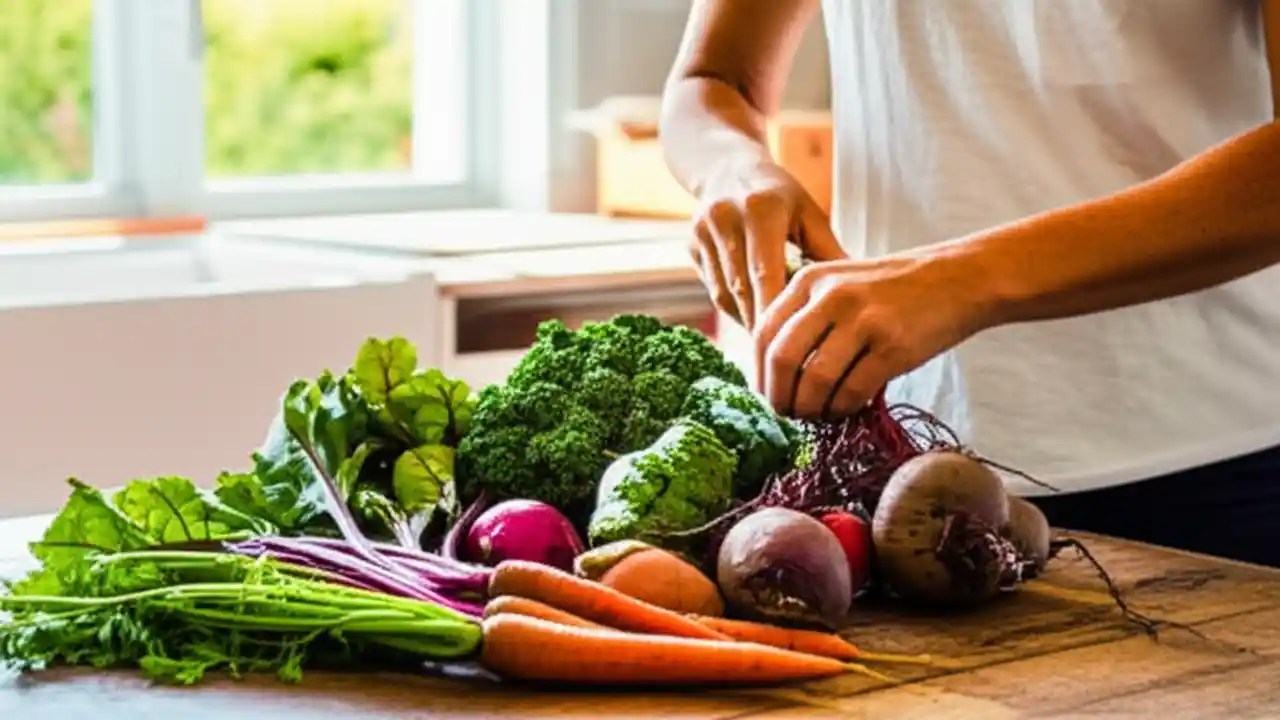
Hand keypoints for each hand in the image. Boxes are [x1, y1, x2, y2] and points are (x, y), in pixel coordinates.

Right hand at [689, 159, 845, 330]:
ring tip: (770, 345)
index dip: (776, 310)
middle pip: (741, 288)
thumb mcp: (808, 213)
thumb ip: (828, 252)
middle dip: (761, 324)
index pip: (765, 271)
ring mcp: (701, 233)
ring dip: (746, 321)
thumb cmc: (778, 194)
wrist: (725, 166)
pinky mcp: (689, 245)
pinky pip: (712, 288)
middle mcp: (724, 218)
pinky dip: (734, 308)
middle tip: (784, 356)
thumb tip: (856, 294)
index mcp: (759, 208)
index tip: (794, 341)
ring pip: (723, 293)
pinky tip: (753, 321)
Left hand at [753, 251, 996, 418]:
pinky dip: (842, 409)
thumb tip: (772, 372)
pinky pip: (851, 392)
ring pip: (814, 381)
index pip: (763, 333)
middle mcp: (831, 296)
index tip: (768, 394)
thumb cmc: (895, 288)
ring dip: (810, 409)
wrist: (960, 278)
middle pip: (782, 359)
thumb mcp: (841, 282)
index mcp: (809, 280)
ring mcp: (863, 320)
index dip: (759, 373)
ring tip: (818, 415)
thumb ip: (806, 315)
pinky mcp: (892, 347)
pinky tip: (847, 409)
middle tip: (788, 414)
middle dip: (779, 397)